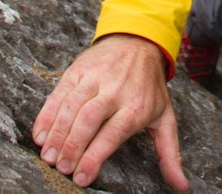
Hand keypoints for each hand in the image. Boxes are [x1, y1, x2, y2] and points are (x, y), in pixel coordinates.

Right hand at [32, 34, 188, 190]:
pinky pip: (58, 94)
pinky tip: (40, 135)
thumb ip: (170, 153)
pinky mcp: (77, 71)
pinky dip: (46, 116)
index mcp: (136, 106)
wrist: (138, 42)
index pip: (113, 134)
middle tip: (60, 168)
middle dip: (72, 147)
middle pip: (88, 120)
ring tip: (48, 157)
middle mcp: (115, 91)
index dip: (95, 156)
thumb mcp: (165, 117)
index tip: (82, 177)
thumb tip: (181, 186)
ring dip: (56, 134)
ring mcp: (94, 78)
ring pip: (71, 107)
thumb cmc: (149, 87)